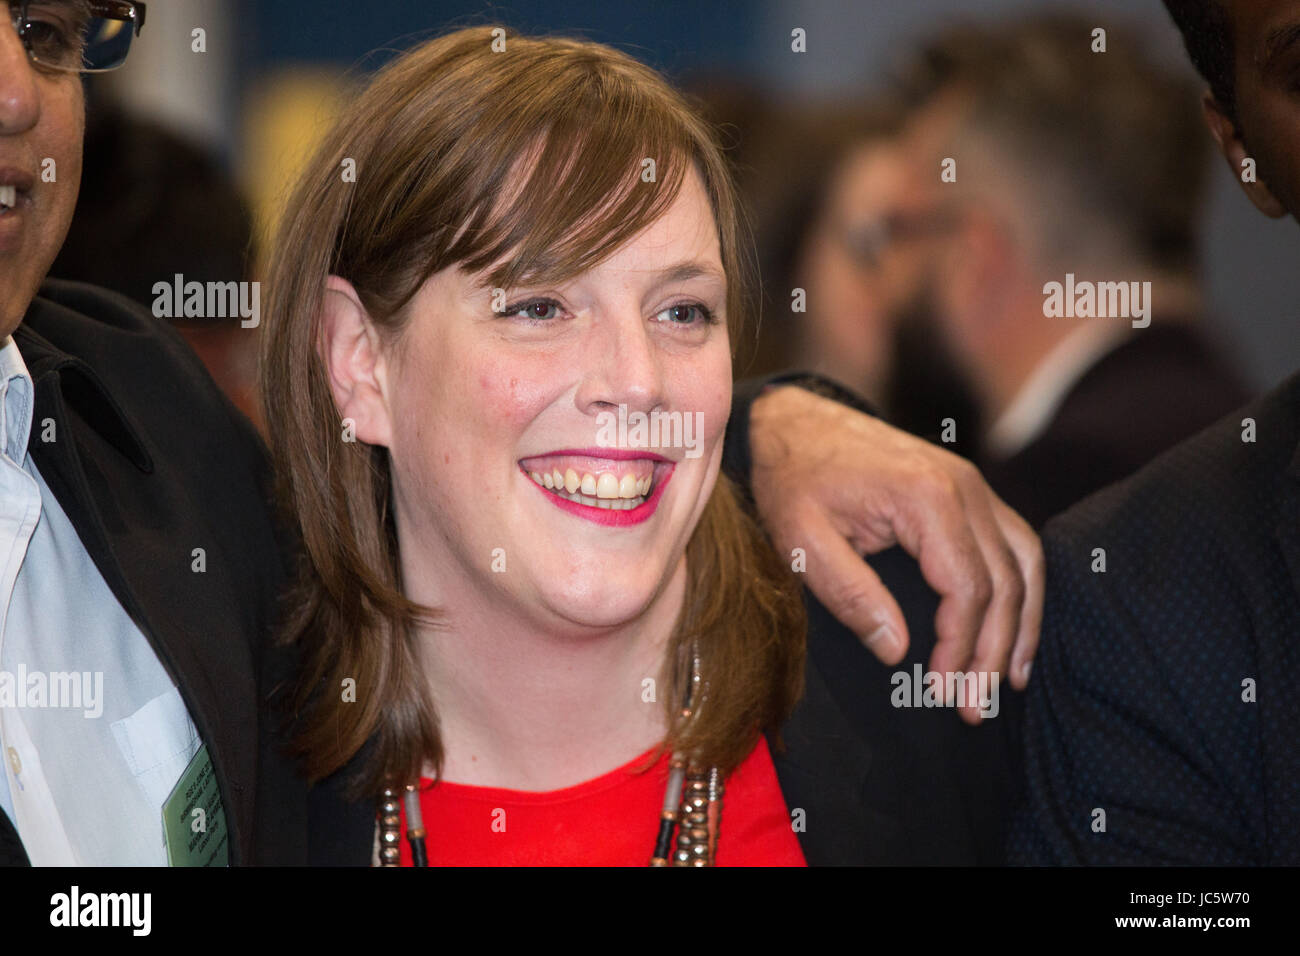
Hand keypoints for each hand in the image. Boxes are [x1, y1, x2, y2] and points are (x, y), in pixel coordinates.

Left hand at [748, 385, 1042, 723]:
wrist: (795, 421)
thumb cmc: (793, 479)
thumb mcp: (801, 540)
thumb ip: (850, 594)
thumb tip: (898, 651)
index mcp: (925, 498)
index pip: (967, 587)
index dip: (961, 646)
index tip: (943, 690)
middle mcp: (963, 486)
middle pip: (1004, 581)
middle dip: (994, 650)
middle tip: (975, 705)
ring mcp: (972, 484)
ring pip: (1024, 562)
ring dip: (1021, 625)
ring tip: (1008, 680)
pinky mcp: (969, 488)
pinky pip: (1015, 542)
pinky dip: (1021, 589)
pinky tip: (1013, 629)